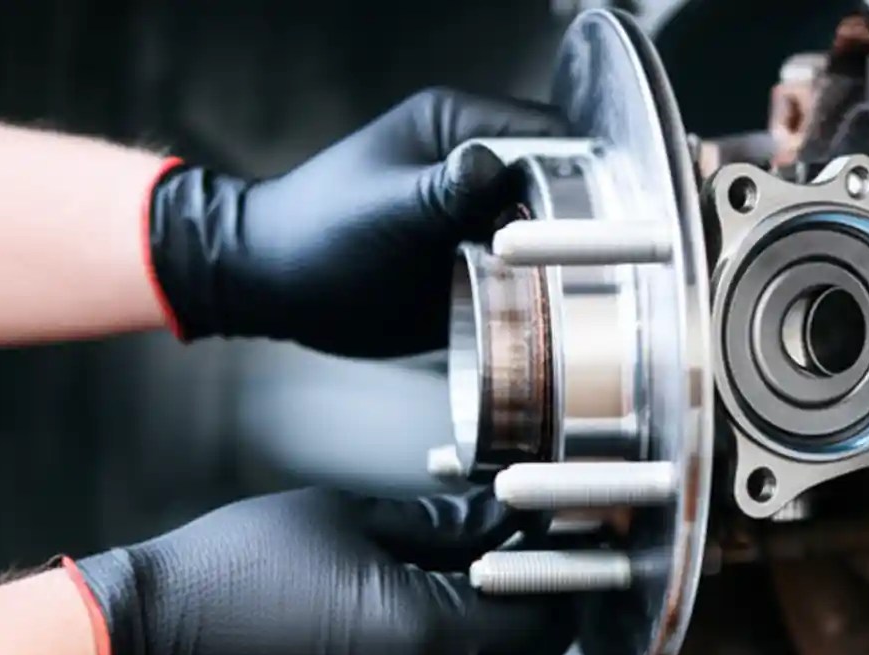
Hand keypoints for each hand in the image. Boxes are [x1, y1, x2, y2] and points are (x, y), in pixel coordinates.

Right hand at [76, 487, 573, 654]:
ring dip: (498, 649)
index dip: (555, 572)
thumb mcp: (345, 520)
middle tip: (519, 562)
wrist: (144, 645)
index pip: (537, 613)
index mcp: (423, 636)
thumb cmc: (234, 570)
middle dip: (534, 612)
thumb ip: (439, 524)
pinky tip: (428, 633)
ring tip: (474, 591)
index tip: (554, 538)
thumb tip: (499, 519)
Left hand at [146, 88, 564, 356]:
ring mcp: (475, 218)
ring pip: (545, 236)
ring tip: (563, 294)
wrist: (273, 288)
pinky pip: (520, 274)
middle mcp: (476, 170)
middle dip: (575, 225)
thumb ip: (446, 189)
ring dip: (555, 265)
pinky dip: (531, 293)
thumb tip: (495, 167)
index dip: (581, 173)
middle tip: (582, 266)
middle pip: (559, 189)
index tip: (596, 216)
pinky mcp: (469, 261)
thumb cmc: (315, 234)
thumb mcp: (387, 209)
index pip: (550, 136)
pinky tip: (534, 311)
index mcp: (459, 129)